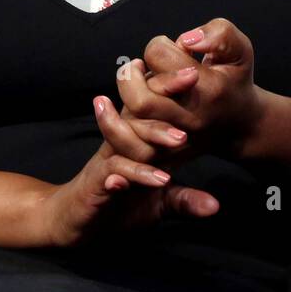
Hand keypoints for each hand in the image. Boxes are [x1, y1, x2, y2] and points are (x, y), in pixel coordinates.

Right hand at [34, 95, 218, 247]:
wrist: (74, 220)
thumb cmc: (118, 205)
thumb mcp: (158, 203)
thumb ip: (184, 199)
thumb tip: (215, 206)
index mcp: (136, 139)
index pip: (153, 106)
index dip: (171, 87)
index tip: (195, 71)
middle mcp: (121, 142)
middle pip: (140, 110)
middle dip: (165, 94)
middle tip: (192, 81)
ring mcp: (108, 161)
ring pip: (129, 138)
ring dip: (153, 135)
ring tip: (180, 140)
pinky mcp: (97, 182)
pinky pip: (116, 171)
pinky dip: (134, 174)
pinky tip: (154, 176)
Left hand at [115, 19, 265, 160]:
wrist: (241, 125)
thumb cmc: (234, 80)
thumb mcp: (239, 50)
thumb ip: (219, 35)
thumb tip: (187, 40)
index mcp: (208, 90)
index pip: (160, 58)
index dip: (158, 46)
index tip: (168, 48)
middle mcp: (191, 119)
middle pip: (142, 101)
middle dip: (129, 77)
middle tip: (137, 67)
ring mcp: (178, 142)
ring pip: (132, 129)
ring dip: (121, 104)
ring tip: (127, 87)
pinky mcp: (167, 156)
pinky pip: (131, 153)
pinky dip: (115, 132)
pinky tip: (109, 110)